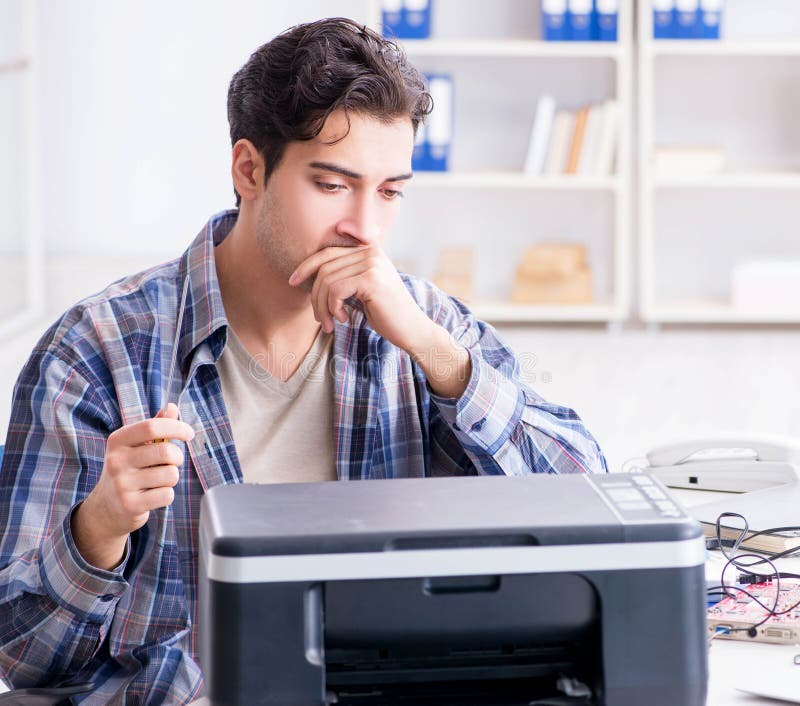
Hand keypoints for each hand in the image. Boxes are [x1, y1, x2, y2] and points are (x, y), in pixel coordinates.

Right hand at [71, 403, 194, 569]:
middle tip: (172, 462)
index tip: (189, 434)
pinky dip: (167, 495)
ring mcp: (121, 484)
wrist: (106, 508)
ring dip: (172, 478)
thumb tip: (172, 407)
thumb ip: (155, 427)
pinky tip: (153, 495)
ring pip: (171, 474)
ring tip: (158, 481)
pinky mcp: (130, 505)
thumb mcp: (136, 446)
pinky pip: (167, 495)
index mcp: (117, 441)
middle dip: (177, 457)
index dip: (177, 427)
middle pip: (166, 452)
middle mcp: (116, 460)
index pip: (152, 426)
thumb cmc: (128, 470)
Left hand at [288, 245, 433, 350]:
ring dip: (322, 307)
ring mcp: (372, 263)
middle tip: (319, 319)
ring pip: (327, 281)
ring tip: (330, 322)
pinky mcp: (371, 279)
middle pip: (324, 268)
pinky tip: (343, 319)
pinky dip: (333, 308)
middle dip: (315, 296)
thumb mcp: (361, 290)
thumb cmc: (385, 313)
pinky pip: (335, 290)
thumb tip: (306, 274)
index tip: (293, 281)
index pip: (327, 252)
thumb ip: (343, 276)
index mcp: (368, 250)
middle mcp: (370, 252)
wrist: (412, 329)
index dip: (306, 265)